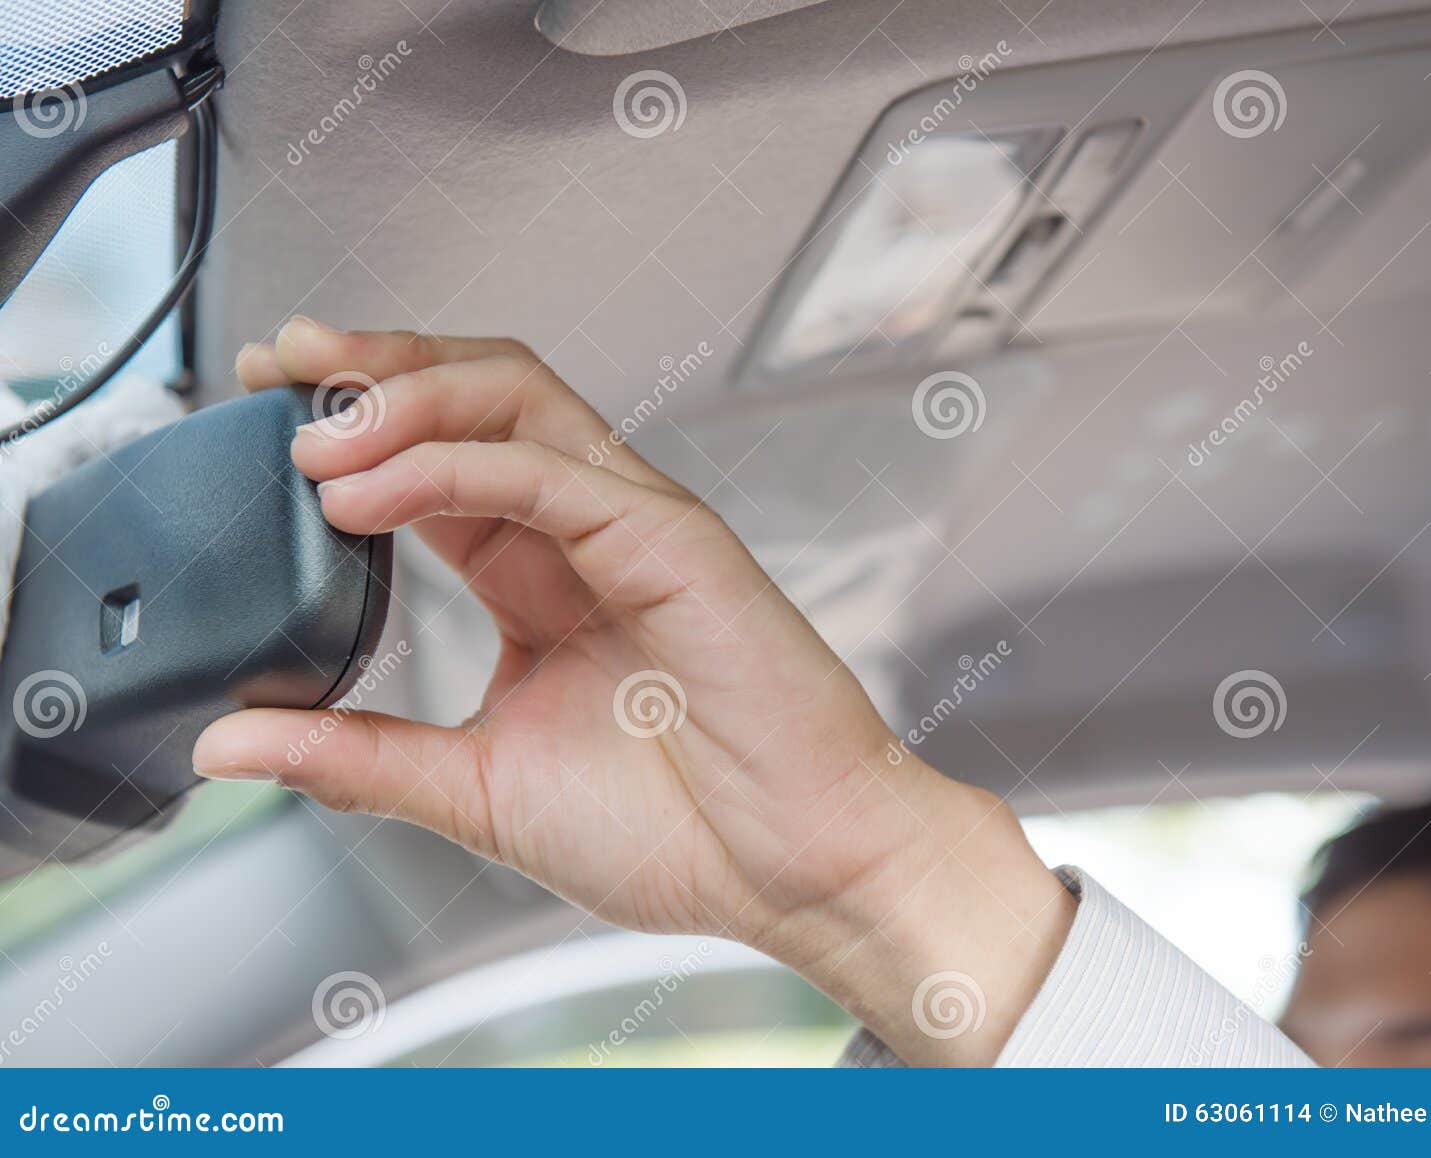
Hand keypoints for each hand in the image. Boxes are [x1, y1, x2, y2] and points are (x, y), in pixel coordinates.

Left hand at [198, 318, 1073, 1063]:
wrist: (795, 871)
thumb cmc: (679, 830)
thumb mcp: (477, 791)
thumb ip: (359, 756)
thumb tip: (235, 740)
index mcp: (545, 576)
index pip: (437, 457)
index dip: (349, 422)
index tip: (261, 409)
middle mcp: (588, 532)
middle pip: (478, 390)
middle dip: (372, 364)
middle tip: (276, 365)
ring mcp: (636, 526)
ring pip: (517, 398)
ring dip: (405, 392)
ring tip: (315, 424)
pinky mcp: (674, 543)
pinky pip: (552, 475)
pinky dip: (450, 466)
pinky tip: (370, 493)